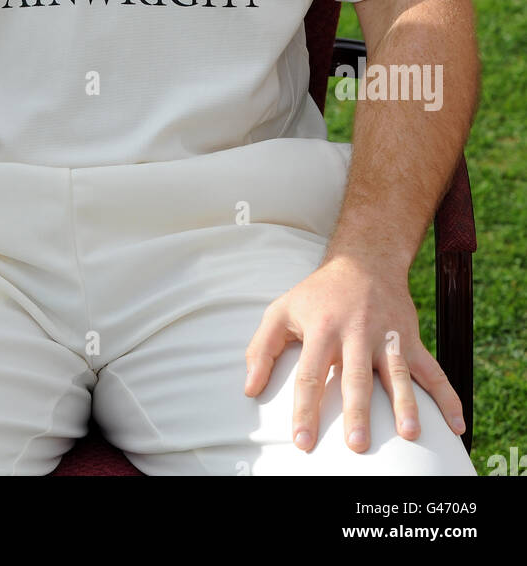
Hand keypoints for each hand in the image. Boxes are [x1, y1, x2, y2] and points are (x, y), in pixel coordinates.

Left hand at [243, 254, 466, 453]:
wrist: (365, 261)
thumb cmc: (317, 294)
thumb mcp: (282, 310)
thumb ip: (261, 348)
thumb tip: (250, 389)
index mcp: (321, 329)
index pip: (309, 374)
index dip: (305, 409)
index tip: (303, 442)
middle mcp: (356, 332)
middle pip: (355, 376)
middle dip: (357, 410)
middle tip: (357, 444)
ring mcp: (387, 336)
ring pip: (396, 373)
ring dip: (405, 404)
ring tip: (409, 434)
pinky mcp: (411, 339)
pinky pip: (432, 370)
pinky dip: (448, 397)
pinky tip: (456, 425)